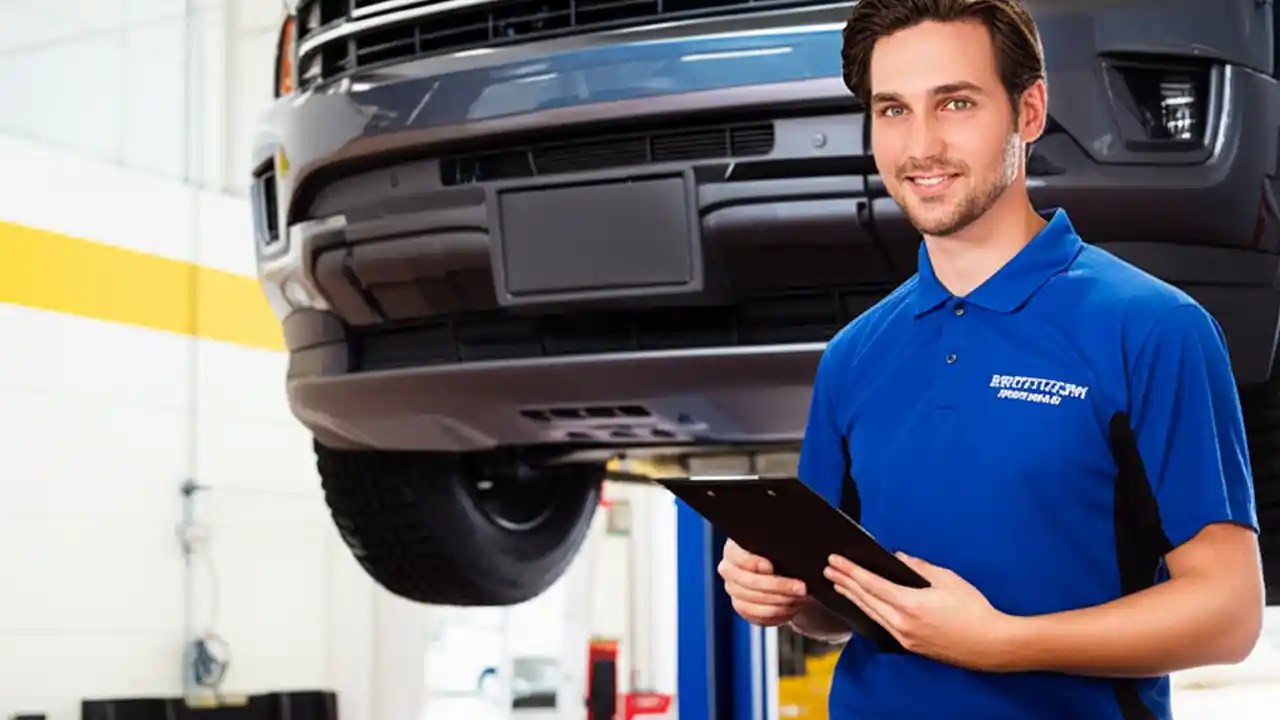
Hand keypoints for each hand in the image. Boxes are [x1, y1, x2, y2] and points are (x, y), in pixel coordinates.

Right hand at [718, 538, 809, 626]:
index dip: (753, 563)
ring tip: (800, 598)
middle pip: (748, 582)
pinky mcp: (741, 608)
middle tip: (801, 588)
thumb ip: (778, 549)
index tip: (771, 567)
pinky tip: (792, 609)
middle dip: (778, 586)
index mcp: (734, 549)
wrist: (784, 573)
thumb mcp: (780, 547)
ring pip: (752, 602)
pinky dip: (777, 615)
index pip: (737, 557)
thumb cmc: (782, 555)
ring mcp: (733, 590)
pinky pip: (756, 616)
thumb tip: (789, 554)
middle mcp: (729, 570)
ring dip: (780, 602)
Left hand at [825, 552, 1014, 671]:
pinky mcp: (910, 645)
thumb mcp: (948, 580)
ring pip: (871, 614)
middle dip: (845, 582)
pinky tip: (863, 604)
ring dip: (853, 597)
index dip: (851, 571)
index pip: (871, 584)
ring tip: (838, 584)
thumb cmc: (974, 610)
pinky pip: (881, 625)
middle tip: (828, 569)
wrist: (991, 644)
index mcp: (910, 604)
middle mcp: (902, 624)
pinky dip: (868, 611)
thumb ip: (919, 567)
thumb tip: (898, 557)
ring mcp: (905, 637)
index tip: (835, 561)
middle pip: (865, 600)